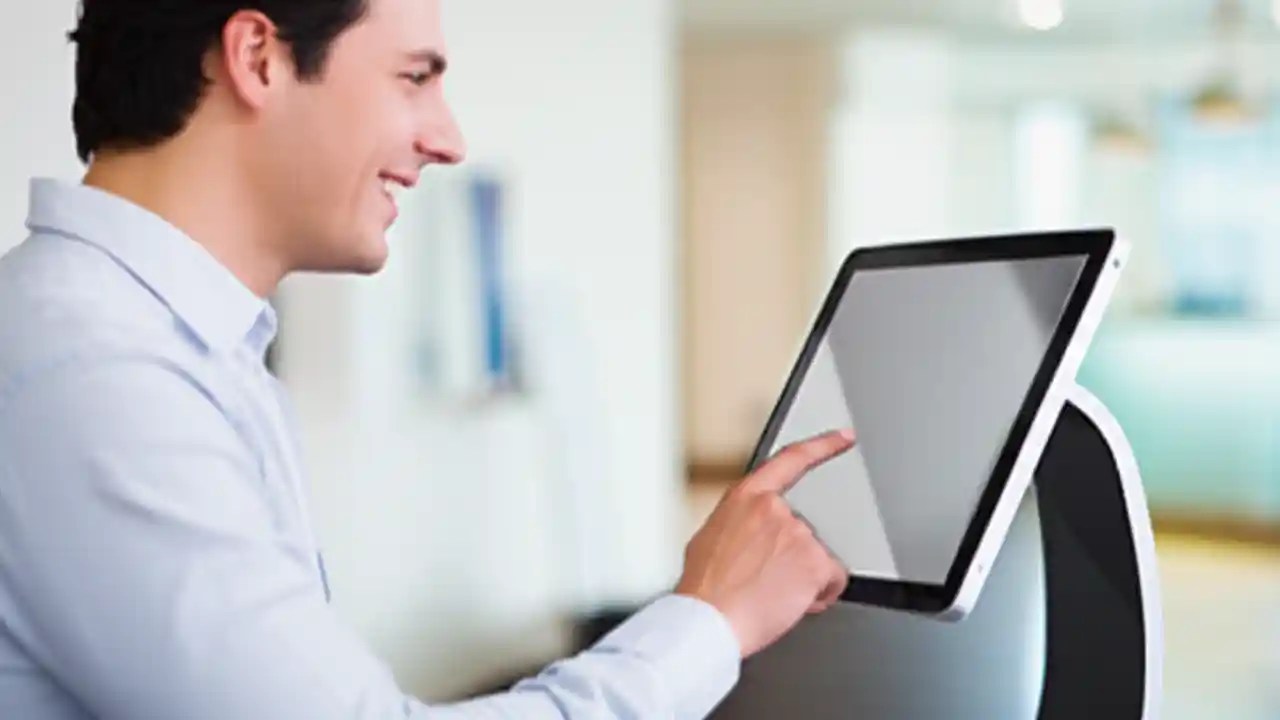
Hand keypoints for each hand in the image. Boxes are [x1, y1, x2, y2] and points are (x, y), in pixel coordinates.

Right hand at [675, 429, 854, 657]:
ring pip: (816, 561)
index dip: (823, 446)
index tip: (844, 438)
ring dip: (801, 580)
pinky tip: (789, 604)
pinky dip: (818, 596)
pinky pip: (831, 581)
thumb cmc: (704, 590)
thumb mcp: (710, 540)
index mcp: (746, 498)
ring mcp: (797, 533)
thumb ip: (741, 527)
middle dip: (791, 561)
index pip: (792, 460)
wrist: (708, 620)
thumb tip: (752, 539)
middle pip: (802, 534)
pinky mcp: (814, 560)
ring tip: (767, 595)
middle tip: (761, 582)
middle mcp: (774, 509)